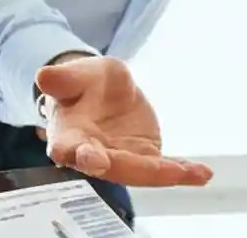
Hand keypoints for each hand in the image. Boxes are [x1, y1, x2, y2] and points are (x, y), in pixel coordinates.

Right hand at [37, 55, 213, 186]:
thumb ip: (64, 78)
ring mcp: (120, 160)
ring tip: (189, 173)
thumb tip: (44, 74)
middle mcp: (93, 155)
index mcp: (69, 136)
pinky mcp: (143, 158)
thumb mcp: (76, 73)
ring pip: (141, 172)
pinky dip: (183, 172)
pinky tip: (202, 174)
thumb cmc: (82, 84)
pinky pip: (163, 167)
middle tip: (163, 171)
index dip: (83, 155)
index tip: (94, 159)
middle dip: (135, 169)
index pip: (71, 149)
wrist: (98, 91)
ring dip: (166, 174)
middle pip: (113, 167)